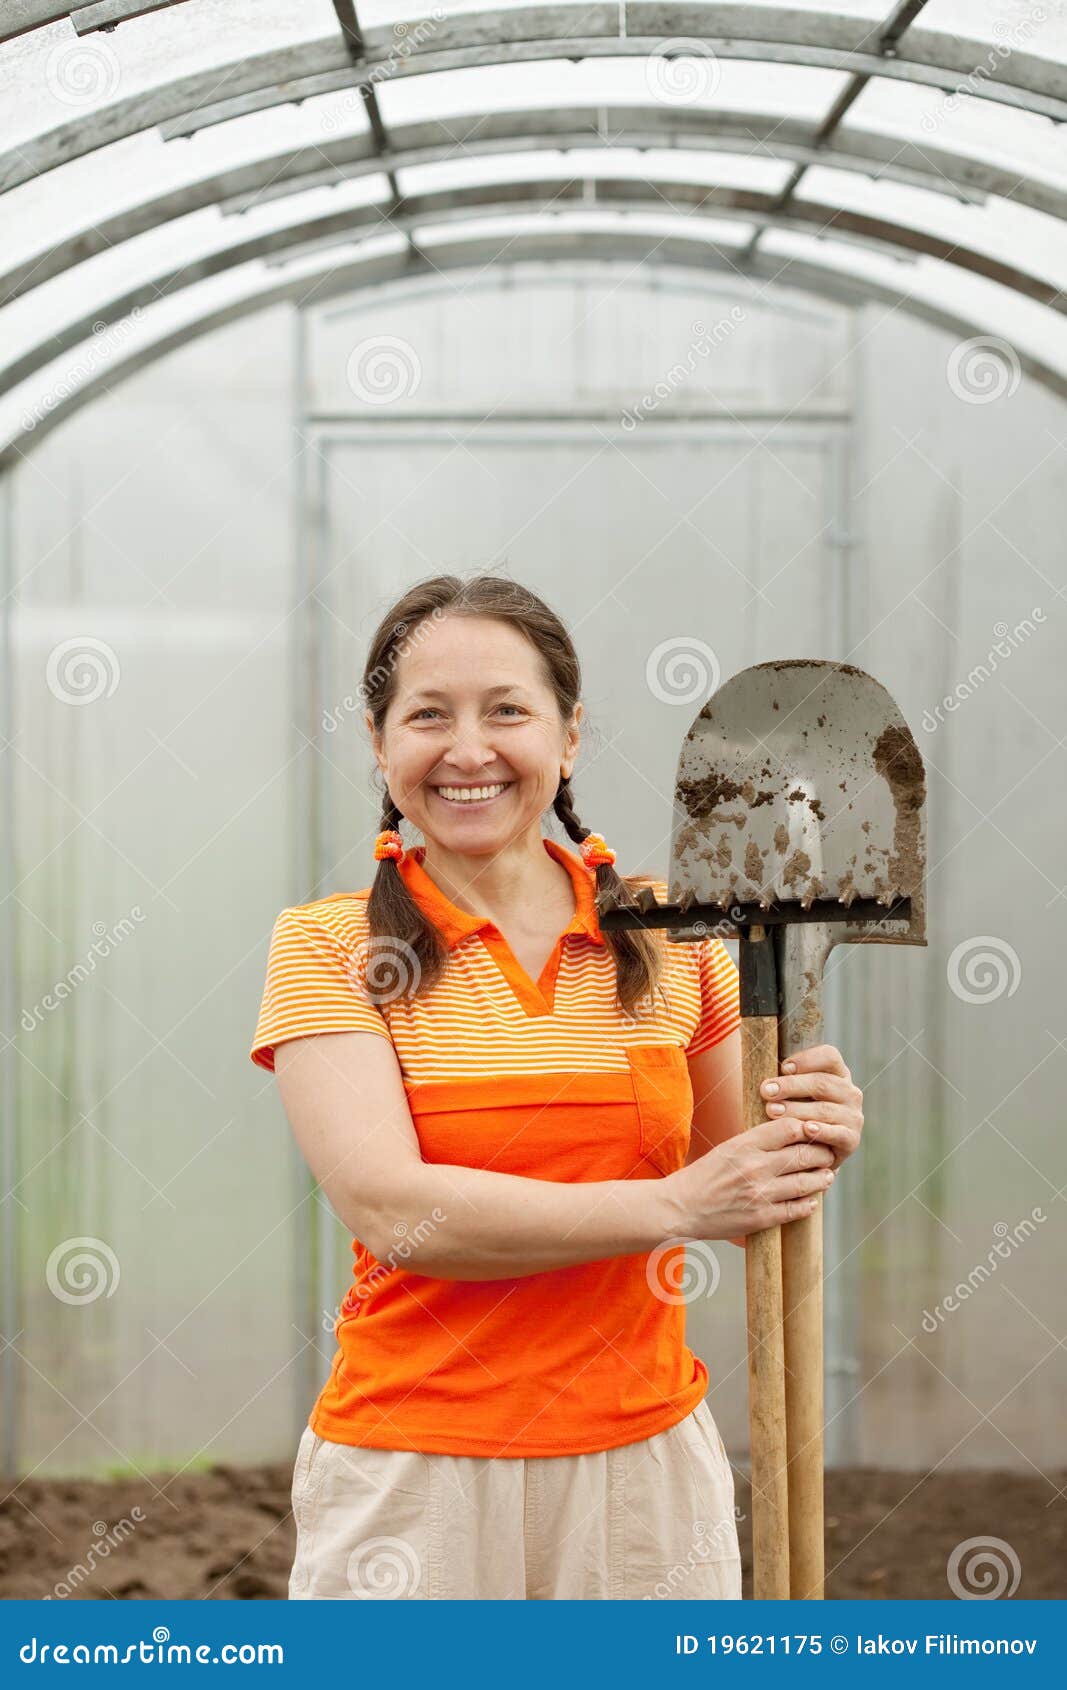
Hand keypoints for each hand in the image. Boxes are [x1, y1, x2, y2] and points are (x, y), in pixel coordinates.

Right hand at [667, 1116, 837, 1241]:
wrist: (681, 1207)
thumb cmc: (706, 1175)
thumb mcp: (728, 1148)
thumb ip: (758, 1140)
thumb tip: (794, 1132)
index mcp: (744, 1144)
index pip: (790, 1128)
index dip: (808, 1127)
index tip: (815, 1130)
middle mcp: (754, 1167)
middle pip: (804, 1154)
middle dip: (822, 1153)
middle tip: (828, 1154)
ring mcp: (759, 1194)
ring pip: (806, 1182)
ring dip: (822, 1178)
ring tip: (827, 1175)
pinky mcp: (761, 1218)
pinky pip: (797, 1209)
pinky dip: (809, 1203)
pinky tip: (812, 1199)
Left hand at [760, 1042, 863, 1170]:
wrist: (810, 1154)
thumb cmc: (796, 1114)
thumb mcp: (794, 1093)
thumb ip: (787, 1079)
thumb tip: (766, 1075)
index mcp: (838, 1074)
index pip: (829, 1056)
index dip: (806, 1060)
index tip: (783, 1067)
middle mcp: (850, 1093)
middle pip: (822, 1083)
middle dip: (791, 1086)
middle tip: (766, 1091)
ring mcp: (853, 1117)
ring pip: (825, 1109)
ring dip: (797, 1109)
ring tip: (772, 1111)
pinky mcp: (851, 1140)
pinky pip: (838, 1134)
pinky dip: (821, 1131)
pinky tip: (805, 1130)